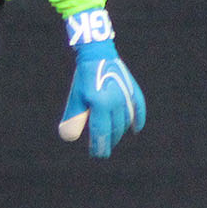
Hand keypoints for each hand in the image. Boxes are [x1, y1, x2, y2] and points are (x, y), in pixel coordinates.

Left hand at [57, 8, 144, 157]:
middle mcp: (116, 101)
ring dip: (120, 132)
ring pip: (126, 121)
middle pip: (114, 129)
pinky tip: (136, 129)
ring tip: (113, 138)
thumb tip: (67, 137)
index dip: (100, 146)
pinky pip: (139, 108)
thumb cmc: (84, 77)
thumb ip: (73, 118)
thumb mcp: (76, 98)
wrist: (98, 53)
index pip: (101, 132)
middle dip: (109, 141)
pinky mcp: (133, 89)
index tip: (98, 155)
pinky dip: (139, 119)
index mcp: (100, 104)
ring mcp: (126, 95)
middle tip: (104, 148)